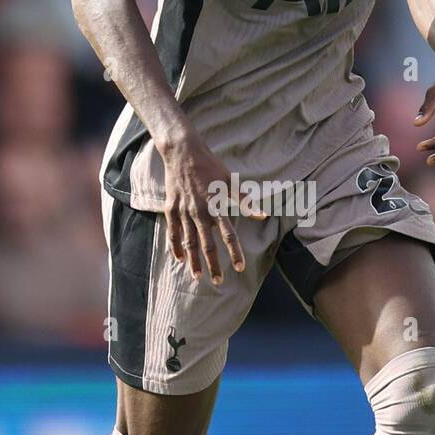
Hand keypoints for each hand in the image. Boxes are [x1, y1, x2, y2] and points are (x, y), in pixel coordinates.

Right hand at [160, 131, 266, 284]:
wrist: (183, 153)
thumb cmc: (210, 167)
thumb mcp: (230, 181)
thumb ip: (245, 201)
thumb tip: (263, 215)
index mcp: (216, 205)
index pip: (228, 234)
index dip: (235, 252)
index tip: (240, 267)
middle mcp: (199, 212)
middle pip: (207, 244)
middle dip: (213, 264)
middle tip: (219, 281)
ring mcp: (183, 211)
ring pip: (189, 242)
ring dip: (194, 261)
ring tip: (198, 277)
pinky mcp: (171, 209)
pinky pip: (173, 233)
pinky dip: (176, 247)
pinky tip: (180, 260)